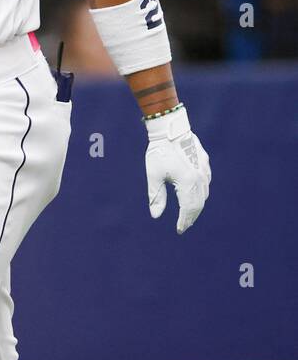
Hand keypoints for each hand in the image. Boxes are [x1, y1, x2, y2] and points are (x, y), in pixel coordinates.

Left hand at [144, 106, 210, 233]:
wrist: (170, 129)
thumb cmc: (159, 152)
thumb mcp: (154, 175)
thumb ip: (156, 196)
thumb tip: (155, 215)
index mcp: (187, 183)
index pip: (188, 209)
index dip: (184, 221)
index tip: (179, 230)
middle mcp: (199, 178)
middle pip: (198, 204)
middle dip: (191, 217)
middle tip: (184, 226)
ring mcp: (204, 170)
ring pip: (204, 194)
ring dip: (197, 206)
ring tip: (188, 215)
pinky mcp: (204, 163)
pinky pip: (205, 183)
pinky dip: (201, 193)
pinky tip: (195, 196)